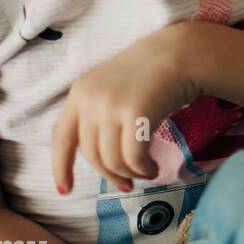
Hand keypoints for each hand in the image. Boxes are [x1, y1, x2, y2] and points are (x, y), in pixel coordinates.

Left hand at [52, 24, 198, 194]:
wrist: (182, 52)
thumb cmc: (153, 72)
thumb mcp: (114, 88)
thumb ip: (99, 114)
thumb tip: (102, 157)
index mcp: (79, 92)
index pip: (61, 138)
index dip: (61, 167)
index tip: (66, 190)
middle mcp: (90, 100)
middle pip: (92, 155)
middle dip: (110, 175)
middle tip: (127, 184)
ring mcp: (111, 106)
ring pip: (113, 160)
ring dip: (131, 173)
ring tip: (147, 172)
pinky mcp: (136, 113)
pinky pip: (134, 157)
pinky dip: (143, 168)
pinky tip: (154, 167)